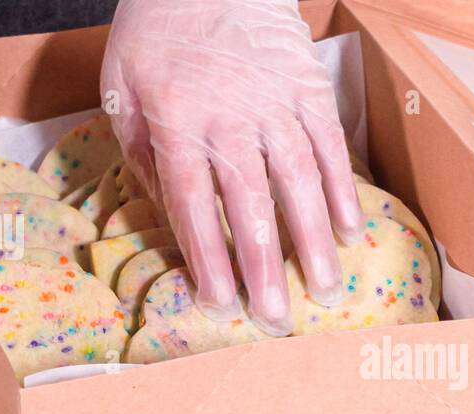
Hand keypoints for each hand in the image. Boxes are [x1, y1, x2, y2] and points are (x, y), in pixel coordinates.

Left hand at [101, 0, 364, 335]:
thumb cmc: (157, 33)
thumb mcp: (123, 89)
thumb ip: (142, 155)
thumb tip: (169, 218)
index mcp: (177, 122)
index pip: (194, 205)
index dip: (209, 258)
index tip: (220, 302)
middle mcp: (230, 117)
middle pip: (250, 205)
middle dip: (265, 268)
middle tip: (278, 319)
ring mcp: (276, 103)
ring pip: (299, 181)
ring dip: (313, 239)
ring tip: (324, 287)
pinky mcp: (309, 88)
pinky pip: (330, 146)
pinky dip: (342, 190)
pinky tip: (350, 230)